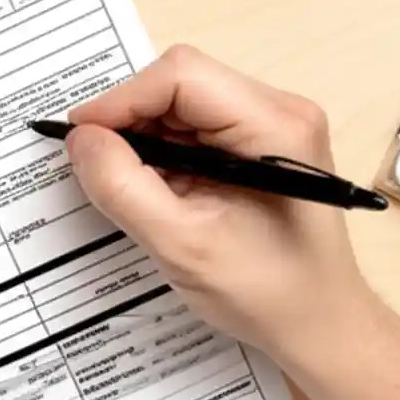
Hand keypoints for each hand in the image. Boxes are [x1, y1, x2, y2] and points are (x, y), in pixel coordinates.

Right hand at [64, 45, 369, 355]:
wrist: (319, 323)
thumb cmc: (267, 292)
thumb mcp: (180, 244)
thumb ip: (122, 186)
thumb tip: (80, 138)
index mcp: (274, 127)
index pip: (181, 76)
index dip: (121, 99)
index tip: (81, 138)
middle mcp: (278, 110)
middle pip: (180, 81)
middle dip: (130, 116)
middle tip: (100, 164)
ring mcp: (270, 123)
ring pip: (181, 99)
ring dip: (143, 133)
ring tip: (131, 182)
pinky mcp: (257, 140)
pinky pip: (193, 122)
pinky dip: (160, 146)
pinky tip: (157, 184)